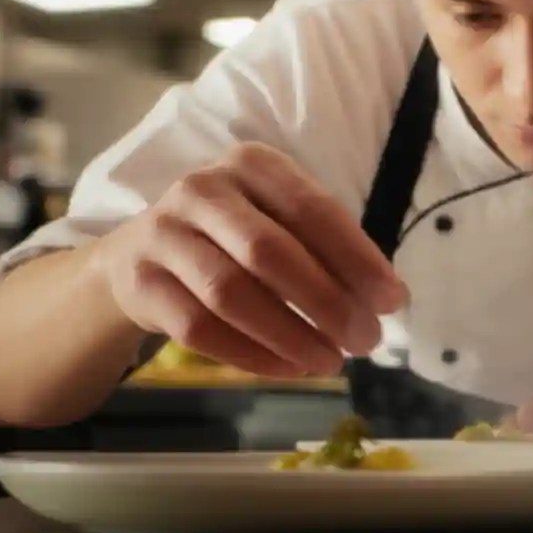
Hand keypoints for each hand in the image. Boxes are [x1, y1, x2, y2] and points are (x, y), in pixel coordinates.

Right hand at [93, 142, 407, 377]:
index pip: (313, 209)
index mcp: (252, 164)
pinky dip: (252, 354)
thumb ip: (329, 250)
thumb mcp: (280, 221)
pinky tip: (290, 369)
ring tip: (332, 361)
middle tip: (366, 340)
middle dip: (327, 302)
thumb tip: (387, 299)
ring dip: (290, 335)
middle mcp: (204, 189)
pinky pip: (199, 328)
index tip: (392, 301)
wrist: (140, 254)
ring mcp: (163, 233)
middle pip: (271, 252)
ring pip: (232, 293)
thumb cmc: (235, 235)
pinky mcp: (140, 281)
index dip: (357, 258)